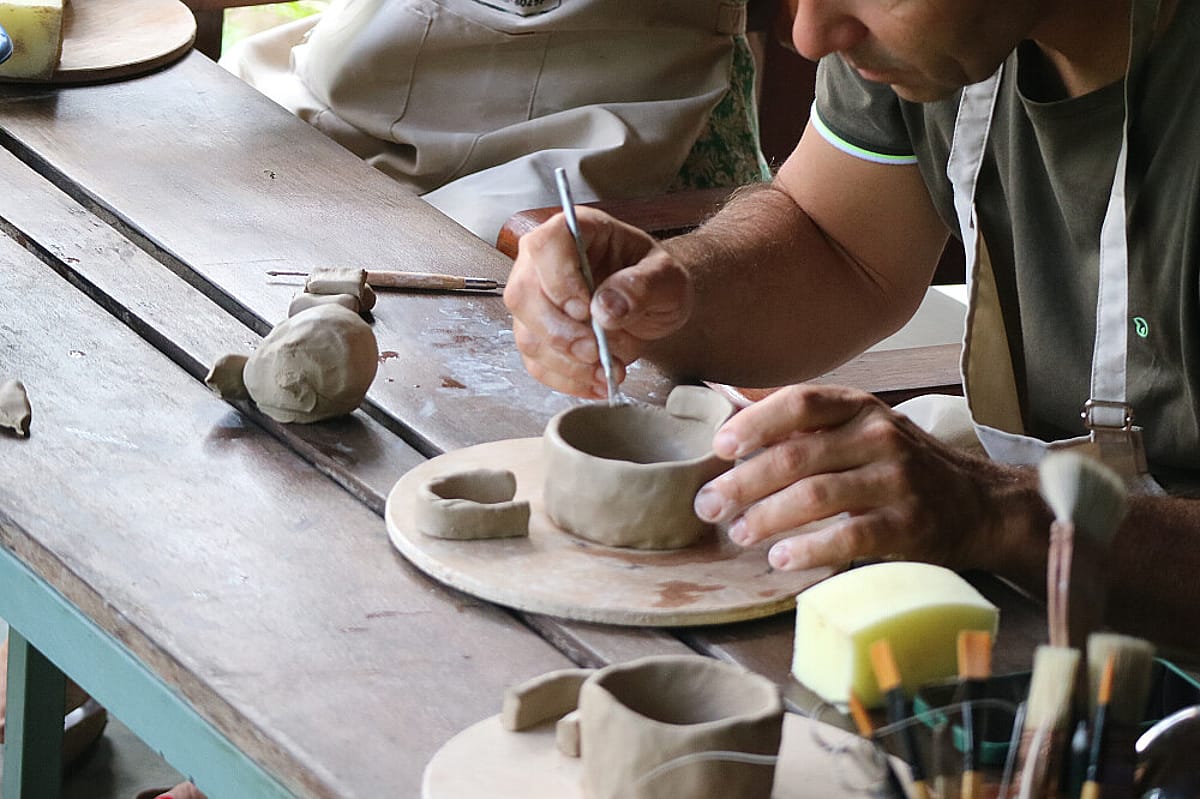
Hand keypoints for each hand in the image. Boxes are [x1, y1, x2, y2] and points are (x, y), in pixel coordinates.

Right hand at [504, 207, 692, 397]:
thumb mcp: (667, 278)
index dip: (558, 279)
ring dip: (567, 362)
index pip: (546, 245)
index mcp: (577, 232)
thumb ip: (641, 287)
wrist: (653, 303)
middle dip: (561, 333)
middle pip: (524, 294)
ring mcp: (536, 300)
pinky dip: (567, 379)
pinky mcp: (538, 334)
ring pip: (527, 334)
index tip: (585, 310)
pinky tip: (596, 381)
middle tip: (596, 351)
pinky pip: (537, 363)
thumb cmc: (655, 279)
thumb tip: (606, 309)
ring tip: (607, 370)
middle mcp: (544, 263)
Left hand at [692, 384, 1020, 572]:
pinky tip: (781, 559)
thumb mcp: (859, 427)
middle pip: (797, 456)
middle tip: (708, 505)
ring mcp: (896, 480)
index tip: (719, 447)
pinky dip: (810, 549)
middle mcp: (878, 436)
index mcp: (859, 407)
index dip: (755, 423)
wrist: (978, 504)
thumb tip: (726, 405)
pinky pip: (850, 537)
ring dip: (767, 517)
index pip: (800, 403)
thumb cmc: (899, 465)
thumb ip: (802, 421)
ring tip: (738, 533)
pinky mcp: (909, 525)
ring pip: (817, 496)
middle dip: (743, 483)